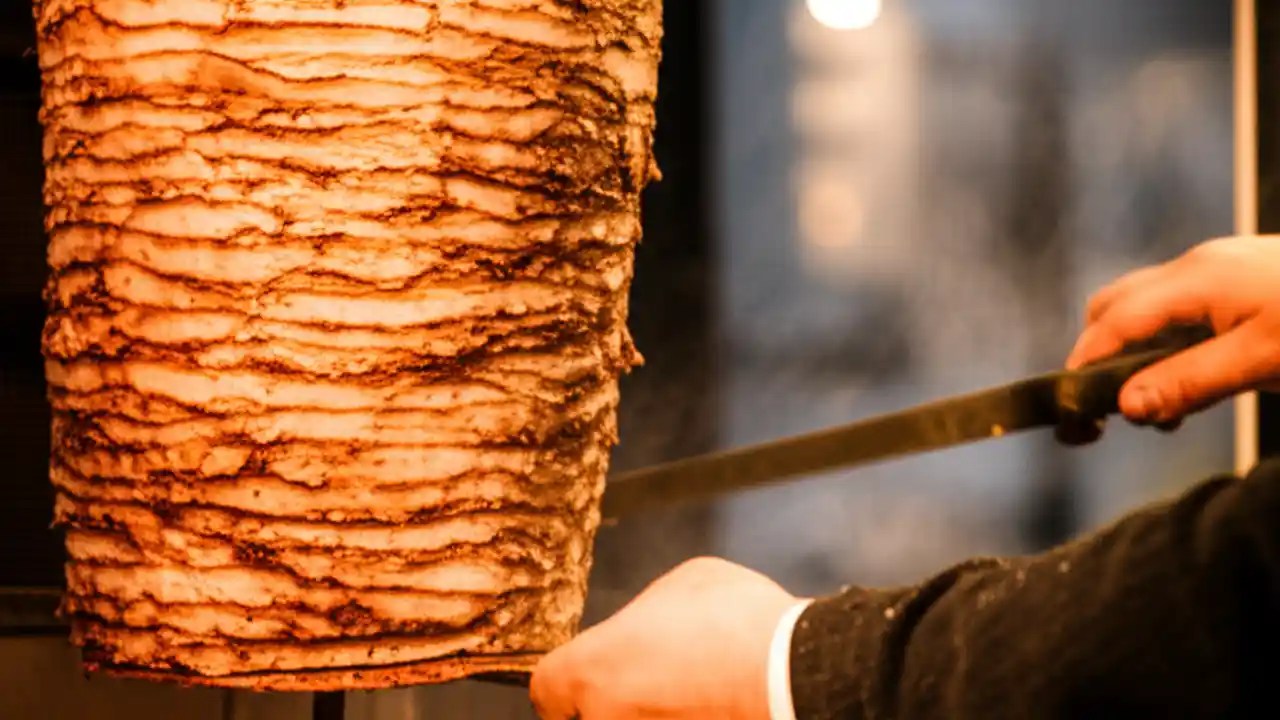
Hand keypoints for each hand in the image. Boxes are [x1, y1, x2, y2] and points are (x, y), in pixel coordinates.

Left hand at [529, 557, 801, 719]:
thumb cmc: (738, 623)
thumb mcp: (686, 582)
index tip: (592, 683)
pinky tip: (713, 710)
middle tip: (655, 688)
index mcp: (594, 668)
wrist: (798, 678)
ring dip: (651, 713)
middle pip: (589, 718)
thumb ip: (648, 611)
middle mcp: (606, 719)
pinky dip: (686, 718)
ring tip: (694, 698)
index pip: (546, 689)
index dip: (567, 686)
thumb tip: (646, 626)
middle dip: (613, 705)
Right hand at [1066, 235, 1279, 424]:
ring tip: (1156, 394)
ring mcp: (1216, 267)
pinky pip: (1177, 305)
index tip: (1071, 398)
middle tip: (1110, 399)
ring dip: (1134, 347)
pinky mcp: (1234, 277)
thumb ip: (1191, 382)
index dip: (1087, 358)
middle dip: (1100, 349)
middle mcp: (1197, 265)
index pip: (1116, 318)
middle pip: (1116, 303)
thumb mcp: (1262, 359)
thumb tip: (1127, 405)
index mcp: (1198, 279)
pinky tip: (1189, 370)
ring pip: (1145, 304)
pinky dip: (1164, 339)